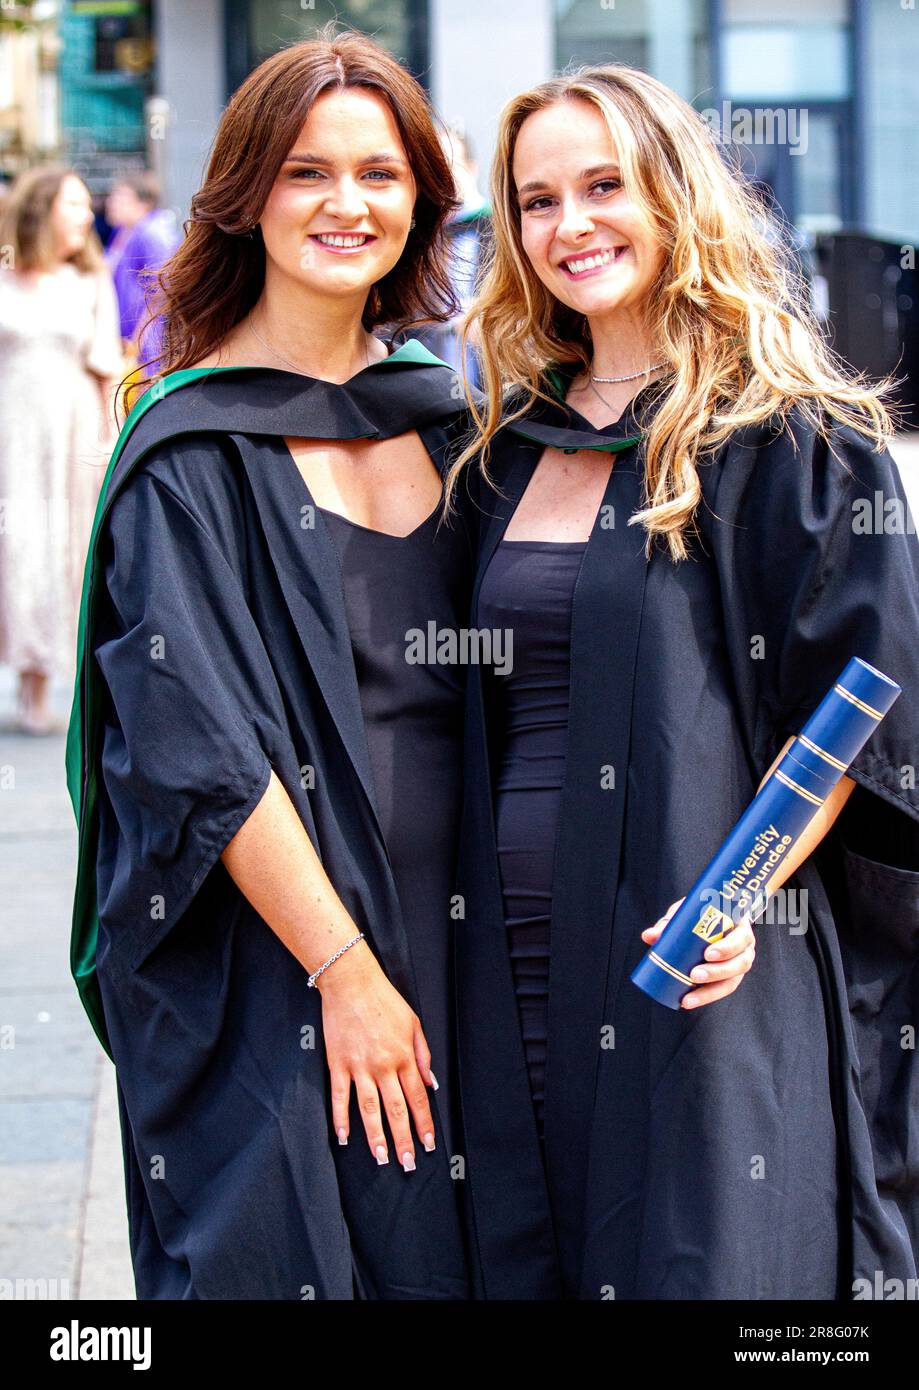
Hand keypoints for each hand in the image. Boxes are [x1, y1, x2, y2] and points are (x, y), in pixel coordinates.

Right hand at [316, 943, 436, 1170]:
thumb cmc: (384, 1000)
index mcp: (404, 1056)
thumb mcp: (413, 1023)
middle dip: (404, 1140)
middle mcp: (383, 1066)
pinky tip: (343, 1138)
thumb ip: (423, 1055)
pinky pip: (340, 1097)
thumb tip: (431, 1083)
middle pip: (396, 1110)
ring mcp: (359, 1067)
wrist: (351, 982)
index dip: (424, 1123)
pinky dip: (340, 1119)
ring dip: (376, 1137)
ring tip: (381, 1159)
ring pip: (369, 1110)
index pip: (418, 1098)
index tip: (428, 1143)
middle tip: (408, 1163)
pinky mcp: (338, 1064)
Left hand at [641, 899, 756, 1008]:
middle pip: (740, 964)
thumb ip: (671, 921)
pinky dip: (706, 997)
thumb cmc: (703, 913)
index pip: (741, 938)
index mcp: (740, 927)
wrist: (714, 917)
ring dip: (710, 992)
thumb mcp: (689, 912)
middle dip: (717, 972)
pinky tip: (690, 1002)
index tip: (707, 954)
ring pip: (731, 982)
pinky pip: (722, 990)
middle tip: (695, 974)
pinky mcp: (730, 977)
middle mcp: (745, 948)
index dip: (727, 948)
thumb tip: (649, 936)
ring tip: (689, 998)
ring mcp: (739, 964)